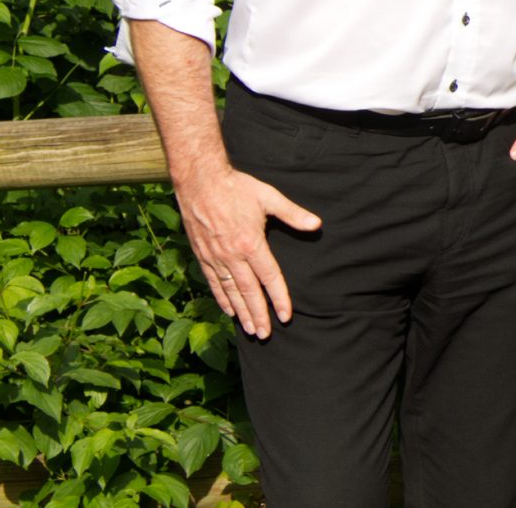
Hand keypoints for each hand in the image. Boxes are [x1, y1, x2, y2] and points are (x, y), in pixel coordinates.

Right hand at [175, 164, 320, 339]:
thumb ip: (293, 213)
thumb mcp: (269, 196)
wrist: (199, 181)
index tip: (286, 316)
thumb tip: (316, 224)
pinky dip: (222, 298)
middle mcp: (232, 255)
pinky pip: (213, 282)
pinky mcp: (202, 255)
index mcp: (251, 243)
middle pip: (249, 291)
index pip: (269, 278)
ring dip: (241, 312)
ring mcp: (215, 257)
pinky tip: (228, 310)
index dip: (279, 298)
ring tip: (250, 329)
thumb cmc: (237, 187)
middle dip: (259, 314)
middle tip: (266, 334)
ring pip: (230, 291)